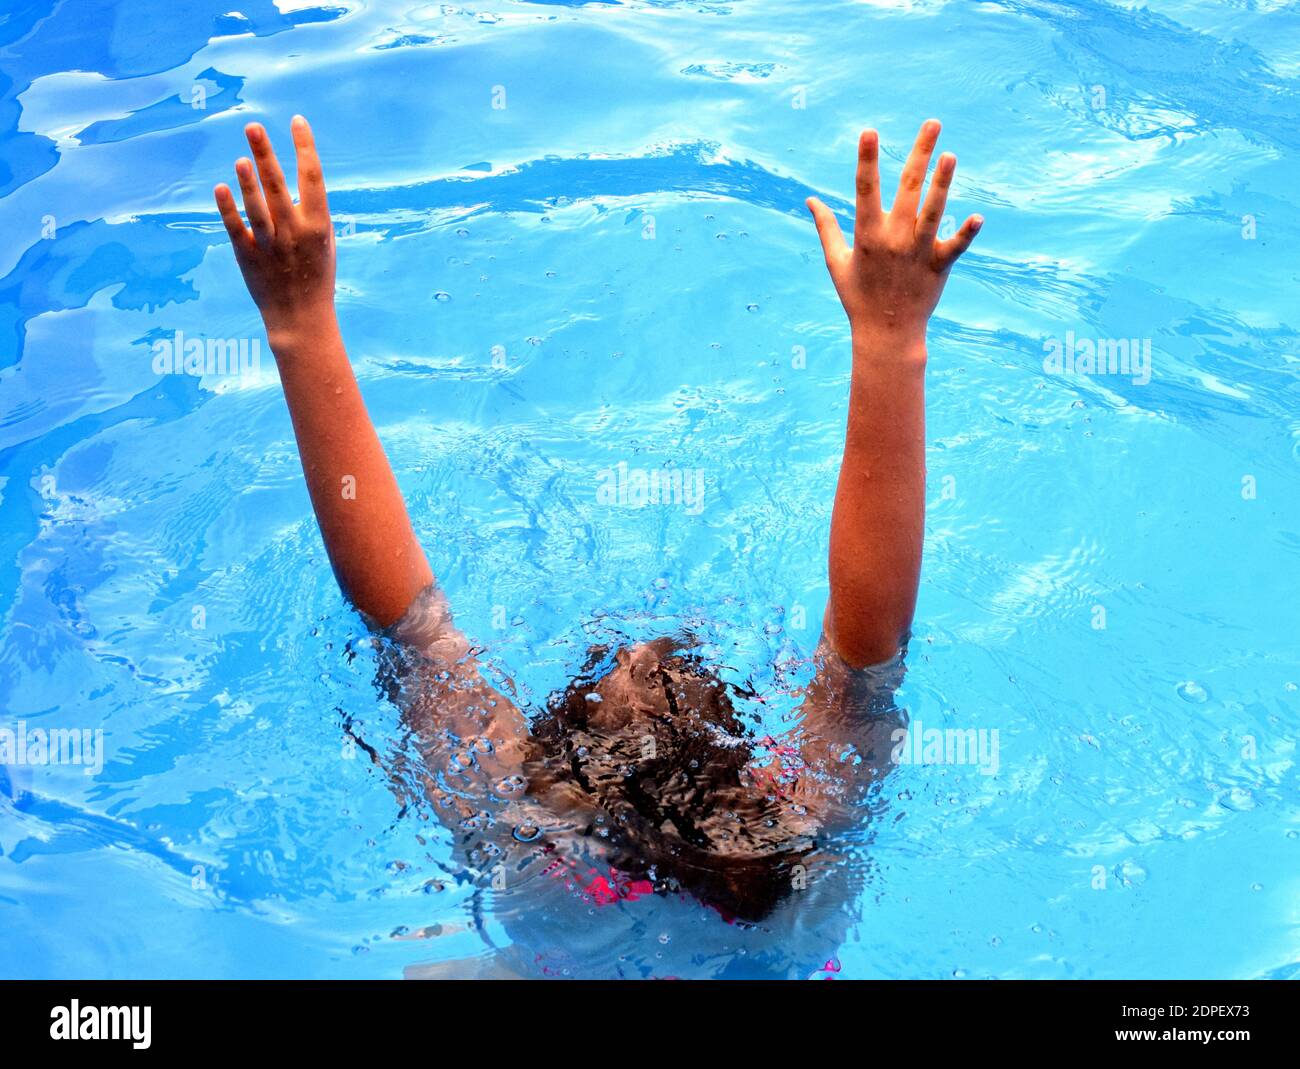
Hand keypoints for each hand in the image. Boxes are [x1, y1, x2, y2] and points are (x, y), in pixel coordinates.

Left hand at [214, 116, 335, 343]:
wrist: (301, 318)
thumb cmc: (316, 274)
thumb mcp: (325, 243)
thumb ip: (313, 212)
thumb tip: (299, 176)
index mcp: (318, 226)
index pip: (313, 178)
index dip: (305, 147)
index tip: (297, 121)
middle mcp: (294, 232)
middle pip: (279, 186)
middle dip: (266, 155)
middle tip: (253, 126)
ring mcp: (269, 244)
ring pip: (256, 208)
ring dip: (248, 182)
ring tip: (241, 158)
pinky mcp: (247, 256)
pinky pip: (235, 228)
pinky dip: (227, 209)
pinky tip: (220, 188)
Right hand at [807, 120, 980, 340]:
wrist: (885, 334)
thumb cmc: (858, 296)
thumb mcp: (836, 262)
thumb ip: (826, 227)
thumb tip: (810, 199)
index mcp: (867, 236)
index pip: (865, 190)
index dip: (867, 159)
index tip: (869, 131)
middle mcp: (893, 240)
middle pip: (908, 189)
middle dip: (920, 154)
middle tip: (933, 123)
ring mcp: (918, 253)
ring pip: (933, 212)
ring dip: (942, 183)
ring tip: (950, 156)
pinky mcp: (939, 266)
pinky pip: (955, 247)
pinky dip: (966, 233)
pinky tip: (978, 217)